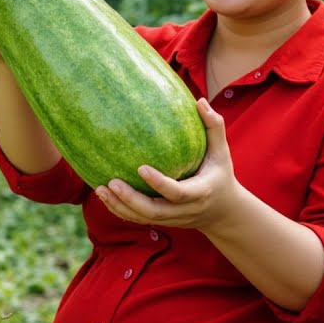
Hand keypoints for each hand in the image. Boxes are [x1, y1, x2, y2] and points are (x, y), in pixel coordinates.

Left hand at [93, 99, 240, 230]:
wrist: (223, 212)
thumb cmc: (220, 174)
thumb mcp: (222, 152)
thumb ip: (214, 127)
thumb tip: (199, 101)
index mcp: (200, 192)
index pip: (177, 192)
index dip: (159, 183)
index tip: (140, 167)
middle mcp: (185, 209)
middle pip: (154, 211)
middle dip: (131, 200)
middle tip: (111, 182)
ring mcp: (172, 218)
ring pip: (143, 218)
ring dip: (120, 206)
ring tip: (100, 189)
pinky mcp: (162, 221)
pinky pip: (138, 219)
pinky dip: (120, 210)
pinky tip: (103, 196)